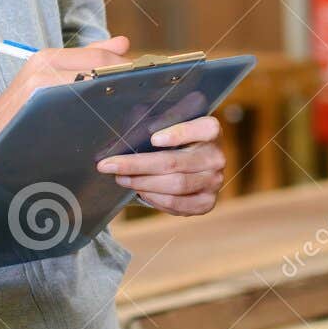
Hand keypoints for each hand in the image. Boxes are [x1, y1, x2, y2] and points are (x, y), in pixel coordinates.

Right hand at [0, 36, 131, 170]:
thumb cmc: (22, 105)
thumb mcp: (49, 73)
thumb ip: (87, 58)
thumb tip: (123, 42)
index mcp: (47, 57)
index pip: (101, 56)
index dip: (126, 67)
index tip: (141, 79)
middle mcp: (45, 72)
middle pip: (102, 73)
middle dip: (126, 84)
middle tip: (142, 98)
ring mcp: (44, 97)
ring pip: (96, 95)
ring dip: (116, 104)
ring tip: (129, 113)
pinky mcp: (45, 121)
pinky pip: (83, 118)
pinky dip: (99, 121)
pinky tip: (107, 128)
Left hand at [96, 116, 225, 215]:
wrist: (191, 167)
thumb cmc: (173, 142)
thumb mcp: (166, 126)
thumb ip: (152, 123)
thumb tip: (120, 135)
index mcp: (211, 131)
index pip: (205, 129)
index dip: (179, 134)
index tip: (152, 138)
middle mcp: (216, 156)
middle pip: (176, 162)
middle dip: (138, 165)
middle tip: (111, 165)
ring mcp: (214, 181)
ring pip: (175, 185)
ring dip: (142, 183)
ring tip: (121, 178)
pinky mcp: (206, 202)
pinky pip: (178, 204)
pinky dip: (155, 199)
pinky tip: (139, 191)